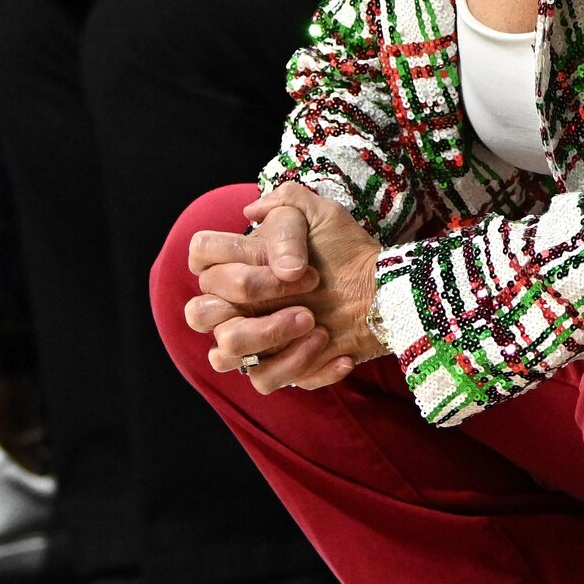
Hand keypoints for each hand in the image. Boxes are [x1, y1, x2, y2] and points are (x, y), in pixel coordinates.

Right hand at [181, 180, 383, 392]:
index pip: (201, 257)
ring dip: (271, 338)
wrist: (383, 292)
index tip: (287, 266)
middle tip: (303, 297)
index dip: (233, 261)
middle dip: (251, 302)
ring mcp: (253, 340)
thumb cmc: (345, 253)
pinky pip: (266, 380)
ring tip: (316, 324)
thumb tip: (251, 213)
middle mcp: (236, 305)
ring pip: (225, 353)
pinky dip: (303, 366)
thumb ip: (288, 202)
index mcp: (237, 264)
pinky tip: (337, 350)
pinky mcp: (277, 370)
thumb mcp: (323, 217)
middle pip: (200, 313)